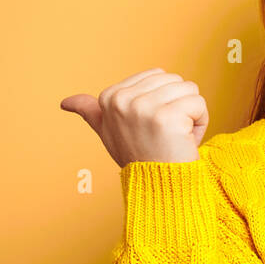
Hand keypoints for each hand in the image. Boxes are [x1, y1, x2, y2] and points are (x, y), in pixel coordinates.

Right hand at [60, 69, 207, 164]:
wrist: (159, 188)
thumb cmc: (139, 157)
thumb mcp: (108, 132)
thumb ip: (91, 113)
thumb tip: (64, 102)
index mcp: (110, 97)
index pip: (159, 75)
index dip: (164, 101)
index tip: (151, 127)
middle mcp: (123, 100)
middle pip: (176, 80)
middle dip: (179, 106)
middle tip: (166, 134)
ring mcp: (143, 108)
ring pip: (189, 89)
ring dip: (191, 115)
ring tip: (176, 137)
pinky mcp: (166, 117)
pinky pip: (199, 104)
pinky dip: (200, 123)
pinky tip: (185, 141)